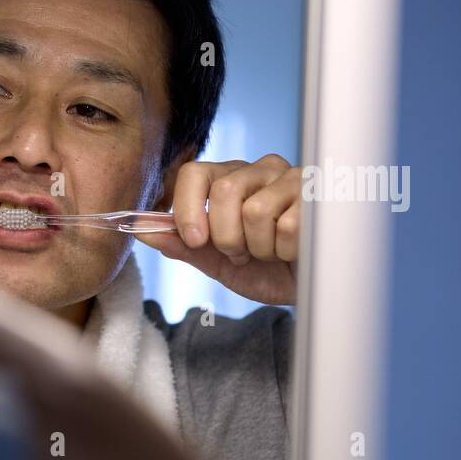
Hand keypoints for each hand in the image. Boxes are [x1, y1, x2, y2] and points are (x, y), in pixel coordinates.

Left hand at [137, 154, 300, 305]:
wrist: (308, 289)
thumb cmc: (265, 270)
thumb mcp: (216, 261)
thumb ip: (181, 244)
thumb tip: (140, 229)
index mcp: (231, 179)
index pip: (194, 172)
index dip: (187, 209)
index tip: (194, 241)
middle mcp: (260, 170)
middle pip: (223, 190)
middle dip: (226, 237)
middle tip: (242, 253)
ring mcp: (292, 178)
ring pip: (255, 210)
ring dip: (259, 248)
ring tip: (271, 252)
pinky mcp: (321, 195)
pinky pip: (288, 226)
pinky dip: (285, 251)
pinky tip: (295, 250)